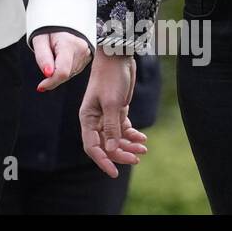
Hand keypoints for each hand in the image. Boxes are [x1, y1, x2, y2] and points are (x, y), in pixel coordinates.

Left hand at [31, 30, 91, 91]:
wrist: (63, 18)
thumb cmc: (49, 29)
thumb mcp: (40, 39)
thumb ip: (42, 57)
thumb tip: (48, 74)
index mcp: (69, 44)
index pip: (62, 72)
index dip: (50, 82)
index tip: (40, 86)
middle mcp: (81, 50)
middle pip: (65, 74)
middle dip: (52, 74)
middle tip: (46, 59)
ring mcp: (86, 54)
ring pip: (69, 74)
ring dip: (58, 71)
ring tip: (54, 53)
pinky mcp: (87, 58)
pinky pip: (73, 70)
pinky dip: (64, 68)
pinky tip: (61, 57)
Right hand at [80, 47, 147, 178]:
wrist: (118, 58)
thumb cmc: (111, 78)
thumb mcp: (112, 103)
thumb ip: (112, 127)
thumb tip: (110, 149)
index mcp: (87, 118)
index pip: (92, 147)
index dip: (103, 161)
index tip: (115, 173)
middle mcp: (95, 119)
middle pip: (106, 145)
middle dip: (121, 153)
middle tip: (137, 158)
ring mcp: (106, 116)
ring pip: (116, 139)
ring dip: (129, 145)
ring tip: (144, 148)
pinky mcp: (117, 111)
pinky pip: (124, 129)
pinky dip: (133, 135)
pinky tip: (143, 138)